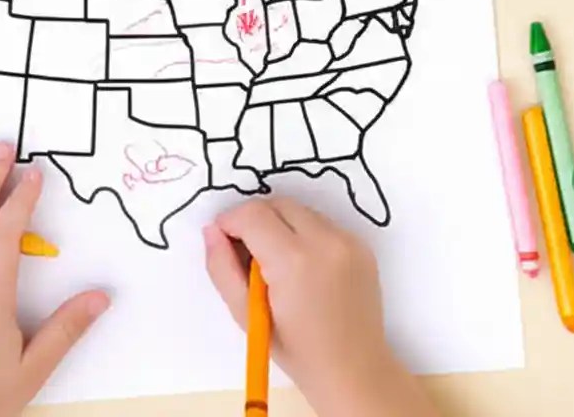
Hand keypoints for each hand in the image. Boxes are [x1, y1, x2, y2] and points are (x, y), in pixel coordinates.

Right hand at [204, 199, 436, 416]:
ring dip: (280, 225)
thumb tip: (211, 232)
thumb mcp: (246, 315)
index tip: (223, 240)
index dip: (230, 222)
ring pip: (300, 211)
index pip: (252, 215)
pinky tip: (302, 268)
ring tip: (276, 264)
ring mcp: (348, 242)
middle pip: (277, 204)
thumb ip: (223, 268)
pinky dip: (305, 234)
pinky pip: (323, 224)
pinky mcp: (362, 246)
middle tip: (247, 254)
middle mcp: (325, 242)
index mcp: (294, 261)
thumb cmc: (296, 351)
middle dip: (255, 220)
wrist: (355, 370)